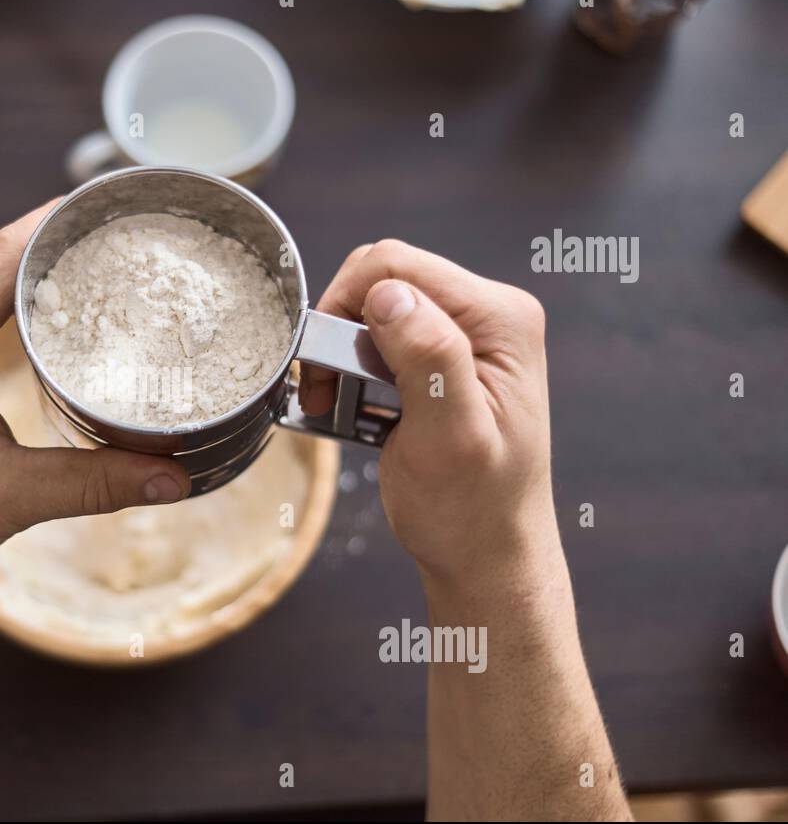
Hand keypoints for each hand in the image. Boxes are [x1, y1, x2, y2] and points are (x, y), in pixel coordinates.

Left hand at [0, 200, 190, 609]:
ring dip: (18, 275)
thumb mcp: (8, 500)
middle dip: (52, 244)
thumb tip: (175, 482)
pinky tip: (20, 323)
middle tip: (115, 243)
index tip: (112, 204)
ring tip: (80, 276)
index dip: (62, 220)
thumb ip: (95, 483)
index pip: (7, 252)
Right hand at [301, 240, 557, 593]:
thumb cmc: (472, 511)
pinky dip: (351, 367)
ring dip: (341, 350)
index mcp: (501, 320)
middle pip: (384, 277)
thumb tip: (389, 295)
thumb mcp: (450, 440)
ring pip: (375, 304)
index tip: (323, 367)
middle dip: (339, 327)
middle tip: (323, 390)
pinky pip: (380, 335)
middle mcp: (489, 315)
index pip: (398, 266)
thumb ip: (429, 360)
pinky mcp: (444, 357)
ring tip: (333, 403)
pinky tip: (350, 406)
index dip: (344, 305)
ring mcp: (468, 335)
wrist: (484, 556)